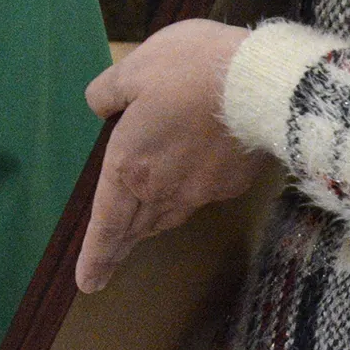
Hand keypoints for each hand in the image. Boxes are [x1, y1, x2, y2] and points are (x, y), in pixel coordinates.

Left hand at [75, 19, 259, 293]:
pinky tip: (189, 186)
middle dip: (118, 248)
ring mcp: (201, 191)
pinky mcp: (232, 183)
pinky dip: (186, 196)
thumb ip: (108, 91)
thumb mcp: (135, 67)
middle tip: (104, 271)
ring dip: (149, 227)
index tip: (87, 281)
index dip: (95, 253)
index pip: (106, 221)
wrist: (262, 84)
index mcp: (129, 164)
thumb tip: (99, 107)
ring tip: (139, 233)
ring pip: (167, 216)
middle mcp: (162, 188)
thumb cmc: (189, 70)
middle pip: (136, 227)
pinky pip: (200, 196)